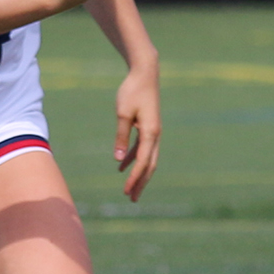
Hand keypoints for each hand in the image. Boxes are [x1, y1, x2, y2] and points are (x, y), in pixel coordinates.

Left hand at [113, 63, 160, 200]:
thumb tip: (118, 158)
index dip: (135, 178)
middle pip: (150, 165)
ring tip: (130, 190)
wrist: (145, 74)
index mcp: (151, 133)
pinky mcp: (148, 128)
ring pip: (148, 159)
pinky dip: (133, 158)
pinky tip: (121, 166)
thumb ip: (121, 136)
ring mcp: (153, 132)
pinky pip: (142, 148)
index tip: (126, 191)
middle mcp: (155, 135)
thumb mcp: (123, 114)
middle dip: (141, 183)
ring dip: (139, 174)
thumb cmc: (132, 91)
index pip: (143, 162)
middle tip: (132, 199)